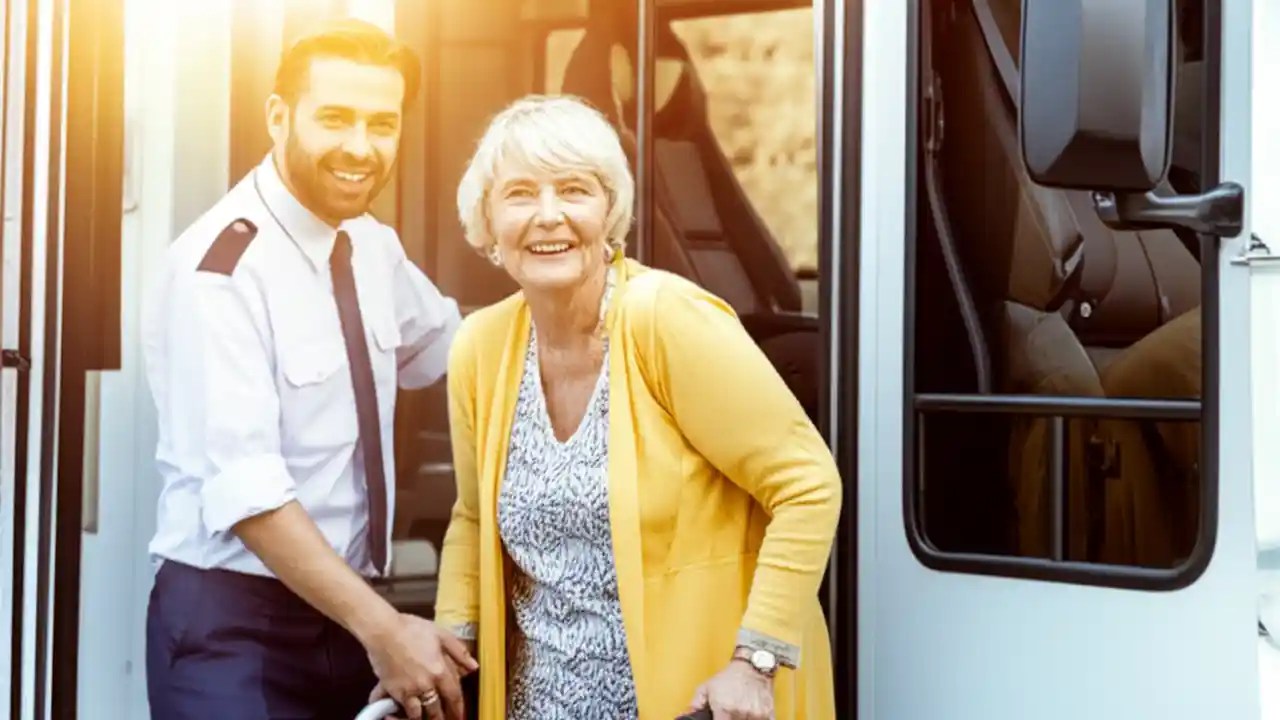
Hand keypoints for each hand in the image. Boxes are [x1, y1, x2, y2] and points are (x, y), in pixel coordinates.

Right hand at [363, 614, 478, 719]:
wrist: (383, 631)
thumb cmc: (411, 629)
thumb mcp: (441, 634)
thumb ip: (459, 652)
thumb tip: (474, 666)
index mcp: (440, 671)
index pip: (454, 697)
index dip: (458, 709)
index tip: (460, 716)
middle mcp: (426, 685)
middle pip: (437, 711)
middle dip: (442, 718)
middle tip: (445, 719)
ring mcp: (409, 690)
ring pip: (419, 715)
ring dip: (425, 718)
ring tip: (428, 719)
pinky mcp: (393, 691)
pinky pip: (402, 709)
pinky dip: (405, 714)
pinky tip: (407, 714)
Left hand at [687, 660, 774, 719]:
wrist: (753, 664)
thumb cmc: (730, 676)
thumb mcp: (707, 688)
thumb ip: (695, 705)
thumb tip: (685, 716)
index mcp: (724, 709)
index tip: (719, 718)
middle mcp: (740, 713)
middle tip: (728, 715)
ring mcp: (756, 715)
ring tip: (739, 713)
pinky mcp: (768, 715)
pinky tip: (749, 715)